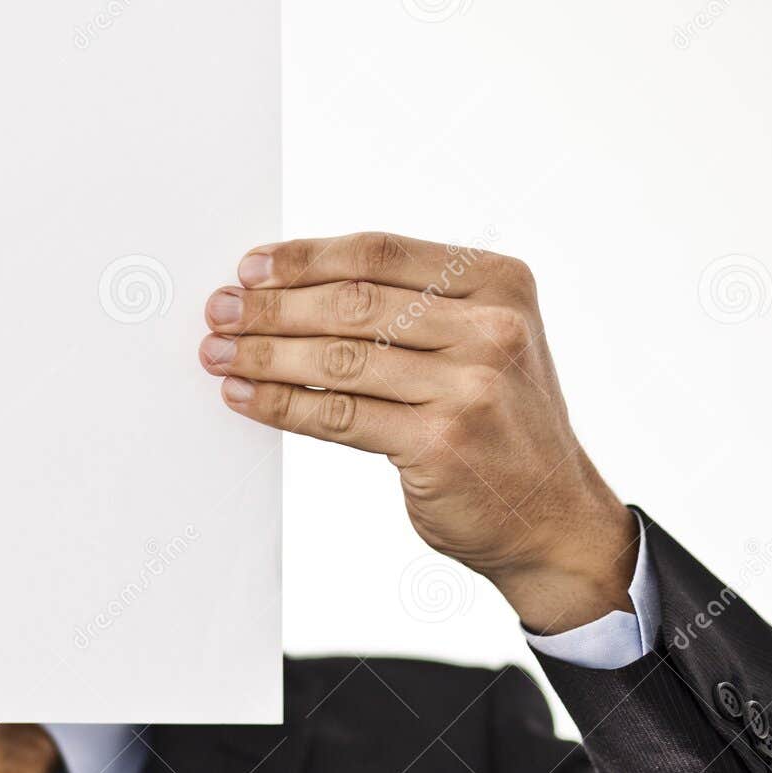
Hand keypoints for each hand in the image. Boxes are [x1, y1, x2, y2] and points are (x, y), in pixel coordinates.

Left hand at [198, 231, 636, 633]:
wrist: (554, 518)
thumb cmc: (499, 425)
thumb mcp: (479, 344)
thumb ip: (411, 309)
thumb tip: (293, 290)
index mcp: (498, 283)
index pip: (379, 253)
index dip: (305, 258)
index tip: (250, 268)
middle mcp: (491, 327)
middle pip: (352, 302)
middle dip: (272, 306)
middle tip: (219, 311)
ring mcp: (470, 386)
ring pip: (337, 358)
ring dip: (263, 354)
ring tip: (217, 353)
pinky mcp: (439, 443)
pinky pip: (337, 416)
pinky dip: (280, 405)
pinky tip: (244, 397)